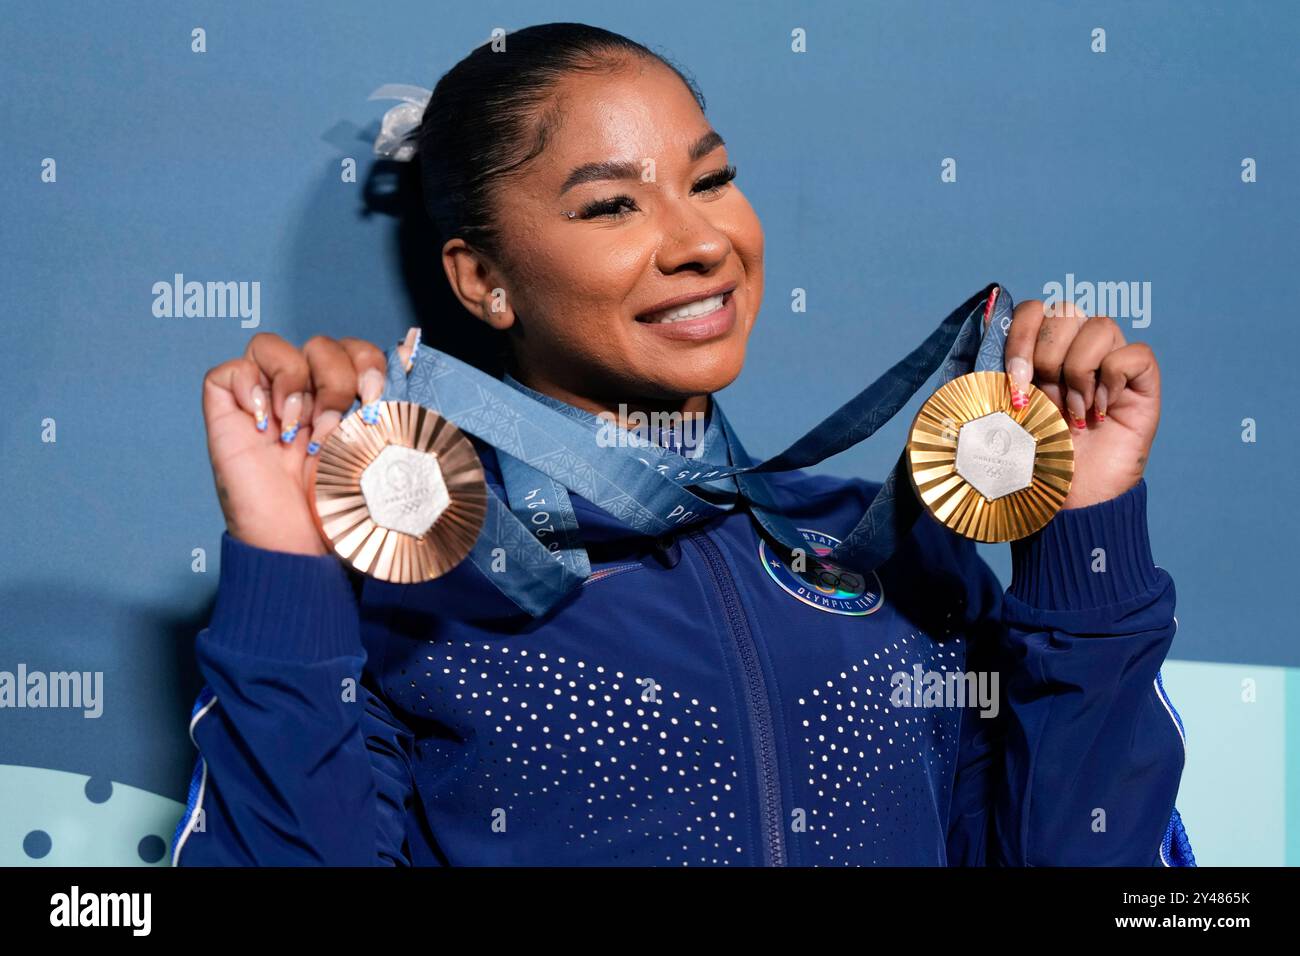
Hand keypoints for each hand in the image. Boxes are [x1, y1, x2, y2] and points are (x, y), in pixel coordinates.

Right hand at [201, 329, 419, 554]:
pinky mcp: (226, 413)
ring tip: (296, 429)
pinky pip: (230, 370)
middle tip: (333, 426)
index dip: (368, 363)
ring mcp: (264, 401)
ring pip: (271, 346)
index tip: (375, 398)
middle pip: (320, 345)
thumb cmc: (339, 505)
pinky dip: (248, 385)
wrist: (303, 543)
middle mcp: (304, 395)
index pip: (355, 350)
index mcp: (343, 400)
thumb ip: (390, 400)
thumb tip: (408, 349)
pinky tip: (264, 423)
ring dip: (293, 382)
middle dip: (335, 380)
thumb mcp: (376, 446)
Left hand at [997, 300, 1159, 509]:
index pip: (1033, 309)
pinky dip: (1113, 379)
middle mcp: (1077, 349)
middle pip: (1065, 310)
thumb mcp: (995, 415)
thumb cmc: (1030, 460)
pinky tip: (1100, 413)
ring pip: (1101, 325)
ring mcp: (1111, 363)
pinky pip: (1134, 353)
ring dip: (1079, 372)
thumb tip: (975, 328)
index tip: (1015, 382)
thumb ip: (984, 374)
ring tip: (1074, 414)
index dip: (1021, 337)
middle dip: (1048, 358)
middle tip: (1046, 401)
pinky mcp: (1142, 383)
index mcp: (1040, 351)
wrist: (1066, 501)